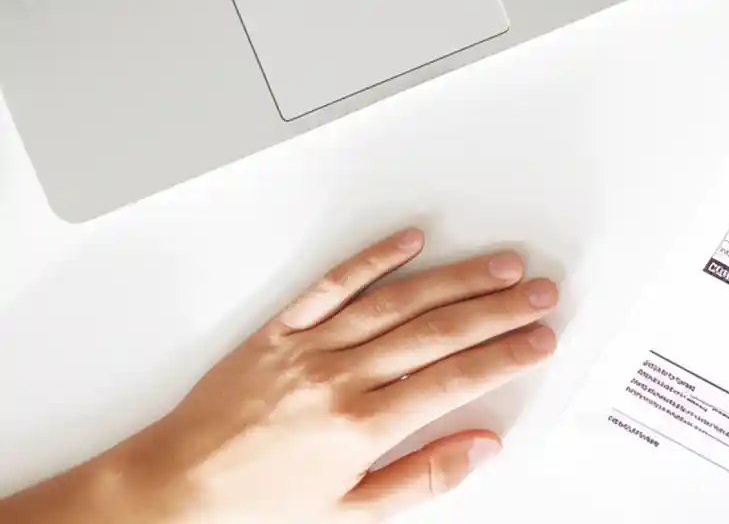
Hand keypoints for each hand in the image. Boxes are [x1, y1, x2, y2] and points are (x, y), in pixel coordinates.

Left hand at [0, 228, 559, 523]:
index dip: (506, 356)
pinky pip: (333, 284)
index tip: (540, 340)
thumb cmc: (259, 503)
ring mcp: (311, 346)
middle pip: (438, 332)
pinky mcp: (281, 329)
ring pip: (398, 301)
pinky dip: (373, 258)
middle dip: (500, 310)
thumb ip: (422, 477)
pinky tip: (410, 241)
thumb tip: (481, 446)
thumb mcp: (351, 512)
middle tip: (541, 293)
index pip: (454, 380)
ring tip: (500, 267)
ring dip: (456, 279)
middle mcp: (341, 377)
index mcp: (362, 426)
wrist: (178, 485)